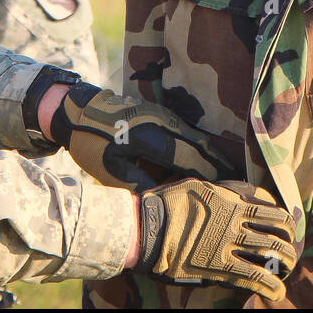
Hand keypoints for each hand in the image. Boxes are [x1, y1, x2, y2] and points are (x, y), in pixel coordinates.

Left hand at [47, 83, 237, 189]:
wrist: (77, 110)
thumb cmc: (91, 143)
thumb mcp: (112, 171)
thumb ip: (141, 186)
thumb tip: (167, 202)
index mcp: (151, 138)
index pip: (190, 159)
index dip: (210, 175)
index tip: (225, 190)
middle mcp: (161, 123)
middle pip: (199, 145)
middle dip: (218, 164)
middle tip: (235, 183)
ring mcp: (160, 114)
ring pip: (194, 135)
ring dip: (209, 153)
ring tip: (225, 171)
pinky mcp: (157, 111)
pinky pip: (184, 129)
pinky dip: (196, 144)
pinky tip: (202, 156)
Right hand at [137, 179, 298, 300]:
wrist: (148, 229)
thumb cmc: (169, 204)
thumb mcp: (198, 187)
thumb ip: (222, 193)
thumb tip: (239, 195)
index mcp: (231, 204)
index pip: (271, 213)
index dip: (287, 222)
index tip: (290, 229)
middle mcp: (234, 225)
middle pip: (275, 237)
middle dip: (289, 247)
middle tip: (290, 253)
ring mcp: (227, 248)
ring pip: (269, 257)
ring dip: (284, 265)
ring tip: (287, 270)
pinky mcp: (217, 269)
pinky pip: (251, 278)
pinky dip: (268, 287)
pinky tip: (277, 292)